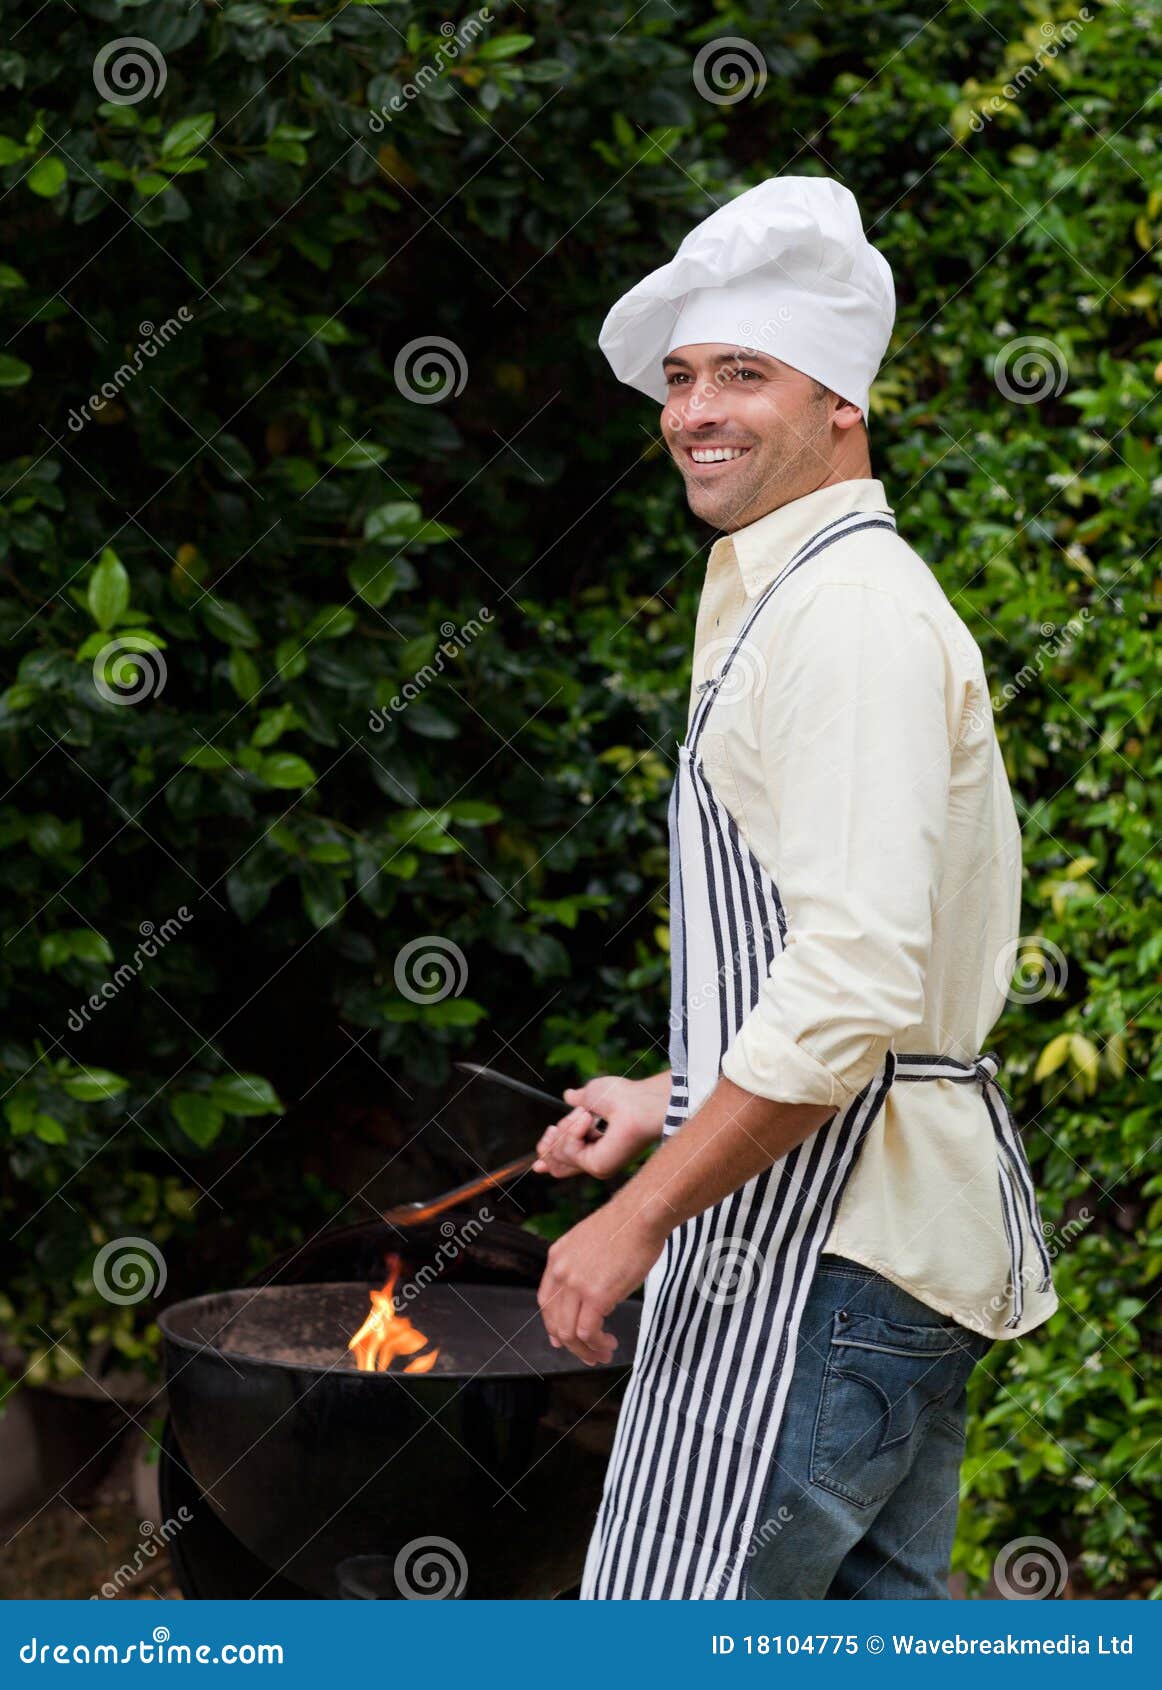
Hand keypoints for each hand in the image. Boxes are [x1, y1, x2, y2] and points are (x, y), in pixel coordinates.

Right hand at [532, 1072, 667, 1179]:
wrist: (639, 1103)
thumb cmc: (624, 1096)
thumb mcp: (592, 1094)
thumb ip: (578, 1100)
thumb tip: (568, 1095)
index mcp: (596, 1144)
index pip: (567, 1161)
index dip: (549, 1161)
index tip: (537, 1164)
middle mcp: (596, 1158)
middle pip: (557, 1165)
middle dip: (549, 1145)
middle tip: (553, 1128)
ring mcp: (596, 1165)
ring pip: (559, 1155)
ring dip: (565, 1129)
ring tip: (585, 1115)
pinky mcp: (597, 1167)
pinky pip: (568, 1151)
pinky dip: (573, 1131)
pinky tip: (588, 1119)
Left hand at [537, 1198, 665, 1365]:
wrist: (641, 1215)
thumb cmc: (627, 1226)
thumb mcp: (591, 1244)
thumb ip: (582, 1269)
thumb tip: (589, 1298)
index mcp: (557, 1257)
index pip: (546, 1301)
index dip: (553, 1325)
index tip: (563, 1339)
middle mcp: (560, 1271)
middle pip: (555, 1321)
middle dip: (571, 1344)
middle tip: (589, 1354)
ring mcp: (576, 1284)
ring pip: (569, 1332)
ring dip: (585, 1350)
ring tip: (602, 1354)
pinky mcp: (596, 1295)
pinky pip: (588, 1332)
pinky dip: (597, 1345)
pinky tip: (609, 1344)